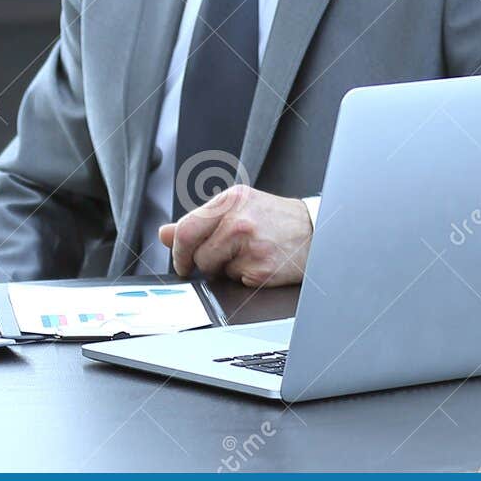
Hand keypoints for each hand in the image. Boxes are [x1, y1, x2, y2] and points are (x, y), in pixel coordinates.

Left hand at [157, 185, 312, 286]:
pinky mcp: (262, 268)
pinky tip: (257, 263)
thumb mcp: (237, 208)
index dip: (178, 249)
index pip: (187, 228)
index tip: (180, 260)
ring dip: (222, 268)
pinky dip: (242, 276)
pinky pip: (236, 279)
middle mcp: (239, 221)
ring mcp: (251, 245)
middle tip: (202, 265)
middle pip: (197, 252)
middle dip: (195, 262)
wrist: (316, 231)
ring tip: (243, 255)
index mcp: (230, 200)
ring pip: (214, 269)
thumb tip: (164, 233)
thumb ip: (199, 221)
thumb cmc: (274, 219)